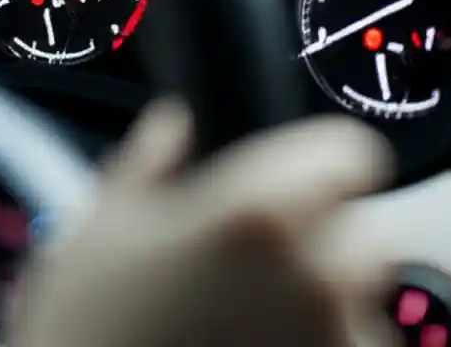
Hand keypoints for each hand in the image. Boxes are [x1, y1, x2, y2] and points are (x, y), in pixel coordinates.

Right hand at [7, 100, 397, 346]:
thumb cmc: (88, 327)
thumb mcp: (99, 227)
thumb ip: (148, 160)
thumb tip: (171, 126)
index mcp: (256, 212)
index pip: (350, 152)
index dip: (319, 160)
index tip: (295, 175)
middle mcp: (312, 274)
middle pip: (362, 232)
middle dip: (325, 238)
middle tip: (260, 257)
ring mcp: (331, 337)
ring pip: (359, 300)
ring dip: (324, 299)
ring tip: (248, 315)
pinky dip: (319, 343)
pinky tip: (257, 346)